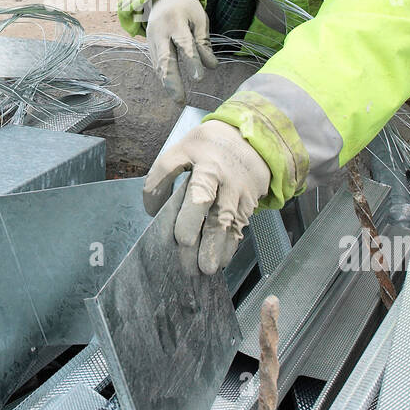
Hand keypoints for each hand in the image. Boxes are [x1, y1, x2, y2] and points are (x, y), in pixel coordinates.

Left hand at [143, 120, 270, 273]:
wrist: (257, 142)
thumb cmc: (212, 148)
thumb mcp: (186, 147)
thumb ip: (166, 172)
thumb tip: (154, 208)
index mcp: (198, 155)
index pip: (170, 168)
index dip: (157, 188)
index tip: (152, 210)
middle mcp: (219, 172)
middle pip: (202, 196)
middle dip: (192, 221)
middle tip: (183, 242)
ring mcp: (237, 189)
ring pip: (224, 218)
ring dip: (213, 244)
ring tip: (204, 267)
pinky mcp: (249, 204)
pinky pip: (239, 228)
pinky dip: (229, 246)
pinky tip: (220, 262)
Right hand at [145, 0, 217, 103]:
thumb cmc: (186, 8)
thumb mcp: (199, 19)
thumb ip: (203, 42)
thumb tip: (211, 66)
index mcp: (175, 21)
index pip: (184, 45)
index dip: (191, 62)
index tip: (199, 79)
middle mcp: (159, 32)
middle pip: (164, 59)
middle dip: (172, 82)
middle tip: (180, 100)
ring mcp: (151, 40)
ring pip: (158, 65)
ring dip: (167, 84)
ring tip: (178, 100)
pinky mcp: (149, 46)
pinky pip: (156, 64)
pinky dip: (164, 77)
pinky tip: (171, 90)